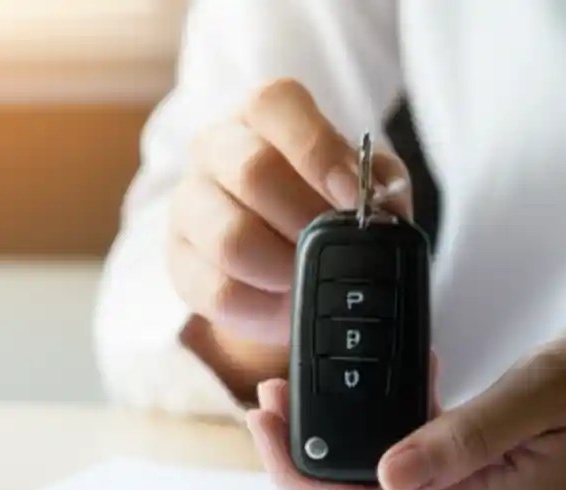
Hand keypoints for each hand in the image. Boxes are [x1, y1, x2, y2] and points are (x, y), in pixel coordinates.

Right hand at [168, 78, 410, 398]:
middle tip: (332, 246)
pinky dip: (263, 307)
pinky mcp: (178, 260)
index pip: (275, 105)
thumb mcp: (362, 184)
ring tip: (306, 276)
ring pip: (230, 239)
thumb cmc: (321, 204)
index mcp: (263, 113)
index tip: (352, 195)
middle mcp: (216, 147)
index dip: (317, 150)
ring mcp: (189, 203)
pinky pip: (219, 291)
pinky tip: (281, 300)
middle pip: (251, 172)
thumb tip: (387, 201)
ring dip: (282, 268)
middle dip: (305, 221)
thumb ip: (381, 184)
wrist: (279, 261)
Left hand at [247, 312, 565, 489]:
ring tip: (304, 391)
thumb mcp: (550, 388)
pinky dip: (387, 439)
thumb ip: (464, 433)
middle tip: (271, 395)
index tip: (263, 417)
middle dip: (306, 458)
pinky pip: (421, 476)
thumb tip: (382, 473)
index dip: (299, 473)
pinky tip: (387, 390)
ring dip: (340, 448)